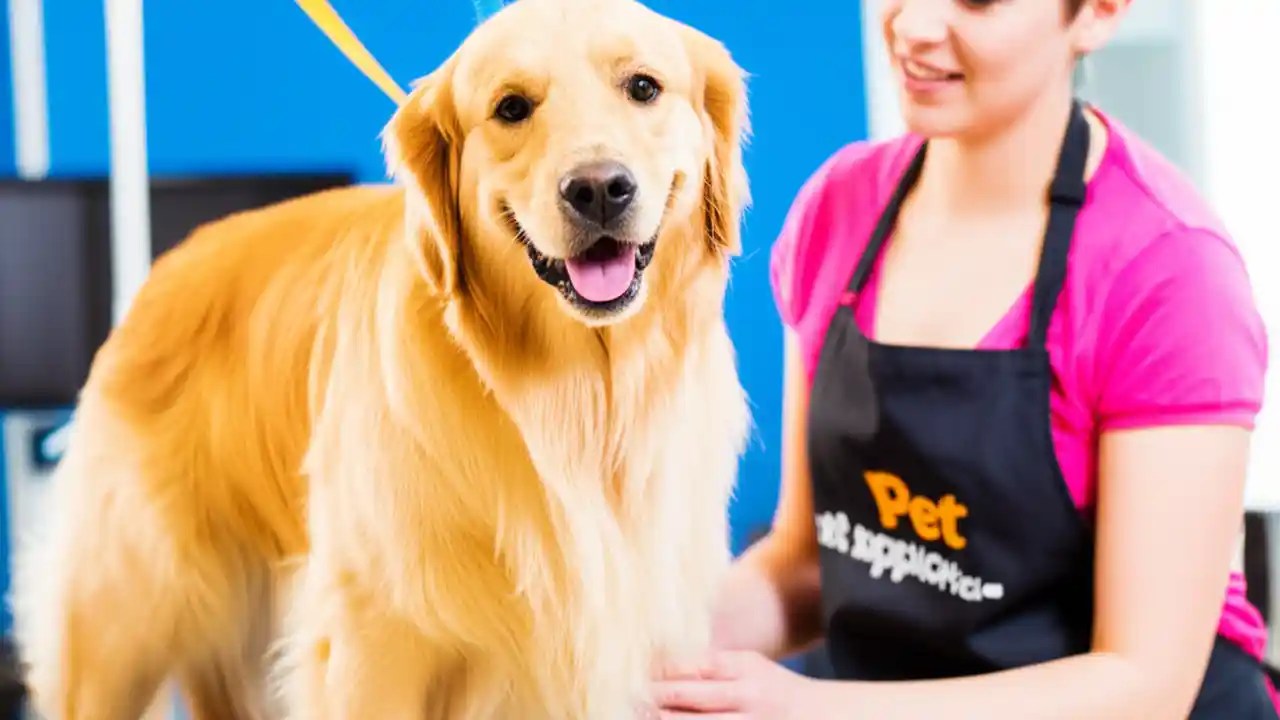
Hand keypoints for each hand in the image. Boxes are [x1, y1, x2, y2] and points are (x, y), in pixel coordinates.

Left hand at [650, 649, 819, 718]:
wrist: (818, 716)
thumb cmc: (773, 688)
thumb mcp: (750, 666)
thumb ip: (715, 665)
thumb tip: (663, 664)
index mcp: (747, 668)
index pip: (699, 665)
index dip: (667, 669)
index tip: (639, 671)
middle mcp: (749, 696)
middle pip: (695, 696)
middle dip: (659, 697)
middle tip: (631, 695)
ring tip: (642, 715)